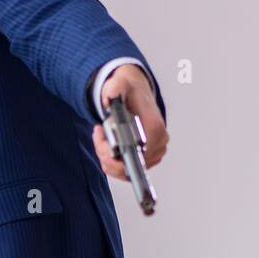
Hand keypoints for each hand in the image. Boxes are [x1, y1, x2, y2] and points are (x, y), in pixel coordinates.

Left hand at [91, 64, 167, 180]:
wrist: (136, 94)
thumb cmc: (129, 92)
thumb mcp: (119, 85)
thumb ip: (115, 90)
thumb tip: (109, 100)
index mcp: (154, 127)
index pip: (135, 153)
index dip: (114, 154)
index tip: (104, 145)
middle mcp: (158, 143)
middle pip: (128, 165)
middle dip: (106, 154)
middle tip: (100, 134)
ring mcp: (155, 154)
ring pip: (124, 171)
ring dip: (107, 158)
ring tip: (102, 137)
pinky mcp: (148, 160)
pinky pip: (126, 172)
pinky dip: (112, 162)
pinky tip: (107, 146)